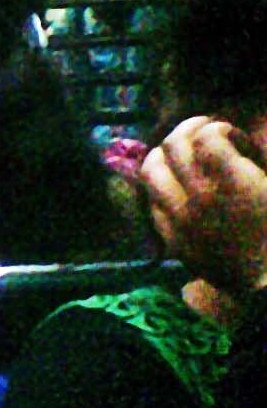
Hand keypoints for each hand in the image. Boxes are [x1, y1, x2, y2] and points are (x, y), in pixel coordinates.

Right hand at [141, 116, 266, 296]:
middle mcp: (178, 211)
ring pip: (174, 144)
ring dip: (194, 131)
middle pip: (152, 163)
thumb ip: (192, 248)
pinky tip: (239, 139)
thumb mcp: (211, 270)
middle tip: (201, 144)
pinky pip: (209, 137)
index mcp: (174, 236)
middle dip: (174, 148)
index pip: (151, 196)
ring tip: (220, 133)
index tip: (189, 175)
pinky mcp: (228, 177)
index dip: (167, 177)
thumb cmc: (258, 277)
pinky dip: (220, 129)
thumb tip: (185, 229)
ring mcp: (201, 192)